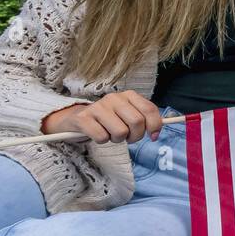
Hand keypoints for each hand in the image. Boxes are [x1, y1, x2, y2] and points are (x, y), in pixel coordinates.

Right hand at [41, 90, 163, 143]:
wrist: (78, 118)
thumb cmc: (109, 119)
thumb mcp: (128, 115)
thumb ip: (145, 119)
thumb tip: (156, 133)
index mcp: (128, 95)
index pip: (149, 109)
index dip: (155, 125)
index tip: (153, 136)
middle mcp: (114, 98)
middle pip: (137, 122)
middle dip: (135, 136)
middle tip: (128, 137)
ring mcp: (97, 107)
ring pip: (120, 132)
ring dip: (117, 139)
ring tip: (110, 133)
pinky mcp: (83, 118)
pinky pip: (102, 137)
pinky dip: (102, 141)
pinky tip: (98, 133)